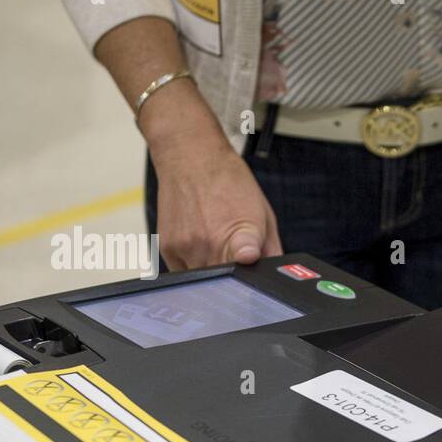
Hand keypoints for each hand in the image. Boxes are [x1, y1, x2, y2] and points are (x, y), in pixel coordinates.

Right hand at [150, 137, 282, 270]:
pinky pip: (182, 272)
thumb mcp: (262, 213)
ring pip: (203, 280)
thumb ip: (270, 248)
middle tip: (236, 261)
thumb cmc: (229, 181)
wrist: (191, 156)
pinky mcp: (167, 249)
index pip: (247, 275)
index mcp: (239, 237)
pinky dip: (193, 266)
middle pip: (224, 284)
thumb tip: (275, 274)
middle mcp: (209, 246)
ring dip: (212, 273)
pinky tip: (200, 245)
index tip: (252, 279)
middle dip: (233, 278)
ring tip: (215, 246)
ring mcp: (186, 249)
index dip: (251, 281)